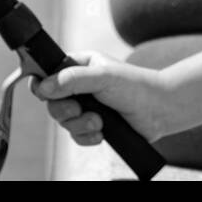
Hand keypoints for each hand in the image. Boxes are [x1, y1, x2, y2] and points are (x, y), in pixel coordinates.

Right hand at [30, 51, 175, 145]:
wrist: (159, 110)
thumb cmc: (135, 85)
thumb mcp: (102, 76)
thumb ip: (71, 79)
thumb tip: (43, 87)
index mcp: (78, 65)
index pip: (48, 73)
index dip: (42, 84)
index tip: (44, 93)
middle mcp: (79, 85)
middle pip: (51, 101)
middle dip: (65, 109)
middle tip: (79, 108)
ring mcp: (85, 106)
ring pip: (63, 120)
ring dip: (79, 124)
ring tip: (98, 121)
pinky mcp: (92, 126)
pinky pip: (75, 135)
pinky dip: (86, 136)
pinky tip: (101, 132)